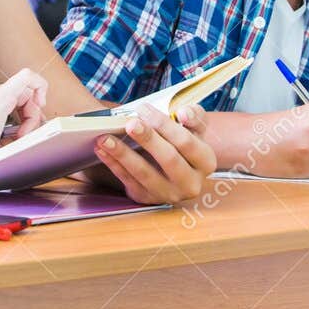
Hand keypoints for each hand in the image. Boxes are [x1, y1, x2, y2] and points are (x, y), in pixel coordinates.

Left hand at [94, 104, 215, 204]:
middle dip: (148, 139)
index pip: (187, 143)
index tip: (145, 109)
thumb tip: (184, 112)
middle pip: (169, 159)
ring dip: (123, 154)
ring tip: (105, 138)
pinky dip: (114, 164)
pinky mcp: (148, 199)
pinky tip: (102, 149)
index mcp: (206, 162)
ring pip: (145, 173)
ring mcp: (169, 194)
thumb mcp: (195, 129)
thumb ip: (194, 116)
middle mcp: (191, 183)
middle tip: (130, 123)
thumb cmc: (183, 143)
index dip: (167, 125)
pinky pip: (128, 181)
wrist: (174, 169)